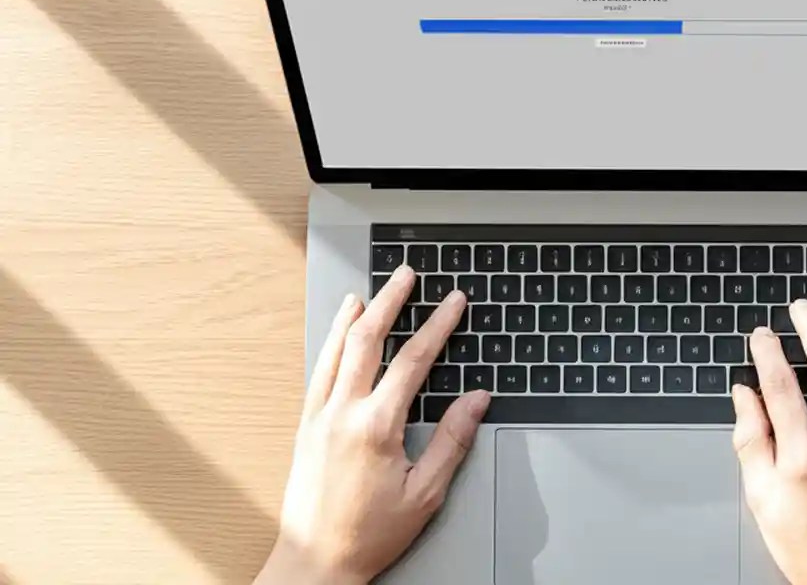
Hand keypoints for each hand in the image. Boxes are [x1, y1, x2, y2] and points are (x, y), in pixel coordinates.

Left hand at [256, 265, 489, 584]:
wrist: (315, 562)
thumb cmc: (368, 535)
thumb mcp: (425, 494)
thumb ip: (452, 441)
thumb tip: (475, 401)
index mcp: (375, 428)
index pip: (414, 361)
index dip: (438, 326)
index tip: (453, 303)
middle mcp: (342, 414)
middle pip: (368, 340)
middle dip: (391, 302)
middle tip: (407, 276)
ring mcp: (318, 417)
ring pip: (336, 350)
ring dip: (356, 316)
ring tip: (371, 291)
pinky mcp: (305, 427)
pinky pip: (318, 371)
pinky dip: (330, 343)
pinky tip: (337, 333)